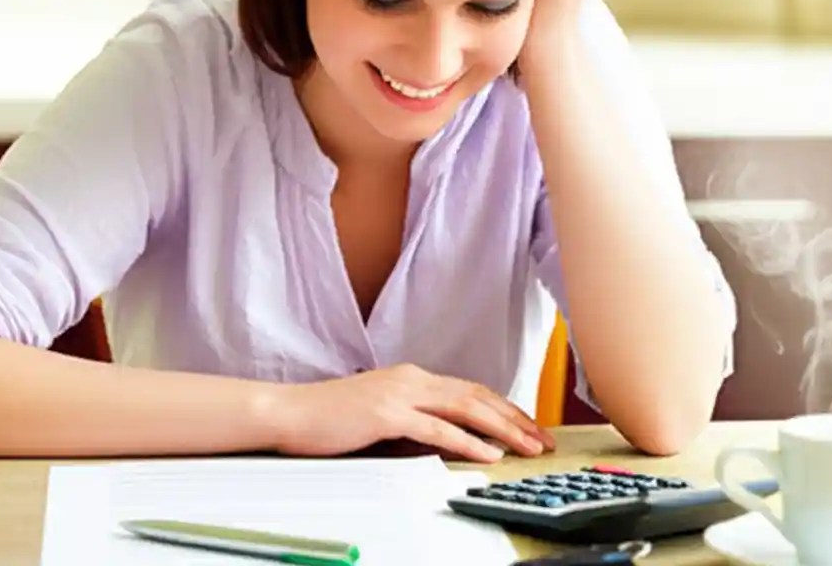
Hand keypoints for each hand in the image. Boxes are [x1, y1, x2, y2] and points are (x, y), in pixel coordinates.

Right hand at [267, 364, 555, 462]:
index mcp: (410, 377)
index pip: (469, 390)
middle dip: (515, 418)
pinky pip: (437, 428)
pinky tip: (487, 454)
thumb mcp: (379, 416)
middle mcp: (410, 378)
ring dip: (502, 429)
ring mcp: (399, 393)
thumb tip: (447, 441)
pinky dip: (468, 441)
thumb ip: (412, 422)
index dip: (504, 408)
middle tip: (543, 440)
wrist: (289, 413)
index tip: (529, 427)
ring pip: (465, 408)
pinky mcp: (386, 413)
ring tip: (527, 447)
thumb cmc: (329, 419)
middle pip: (477, 395)